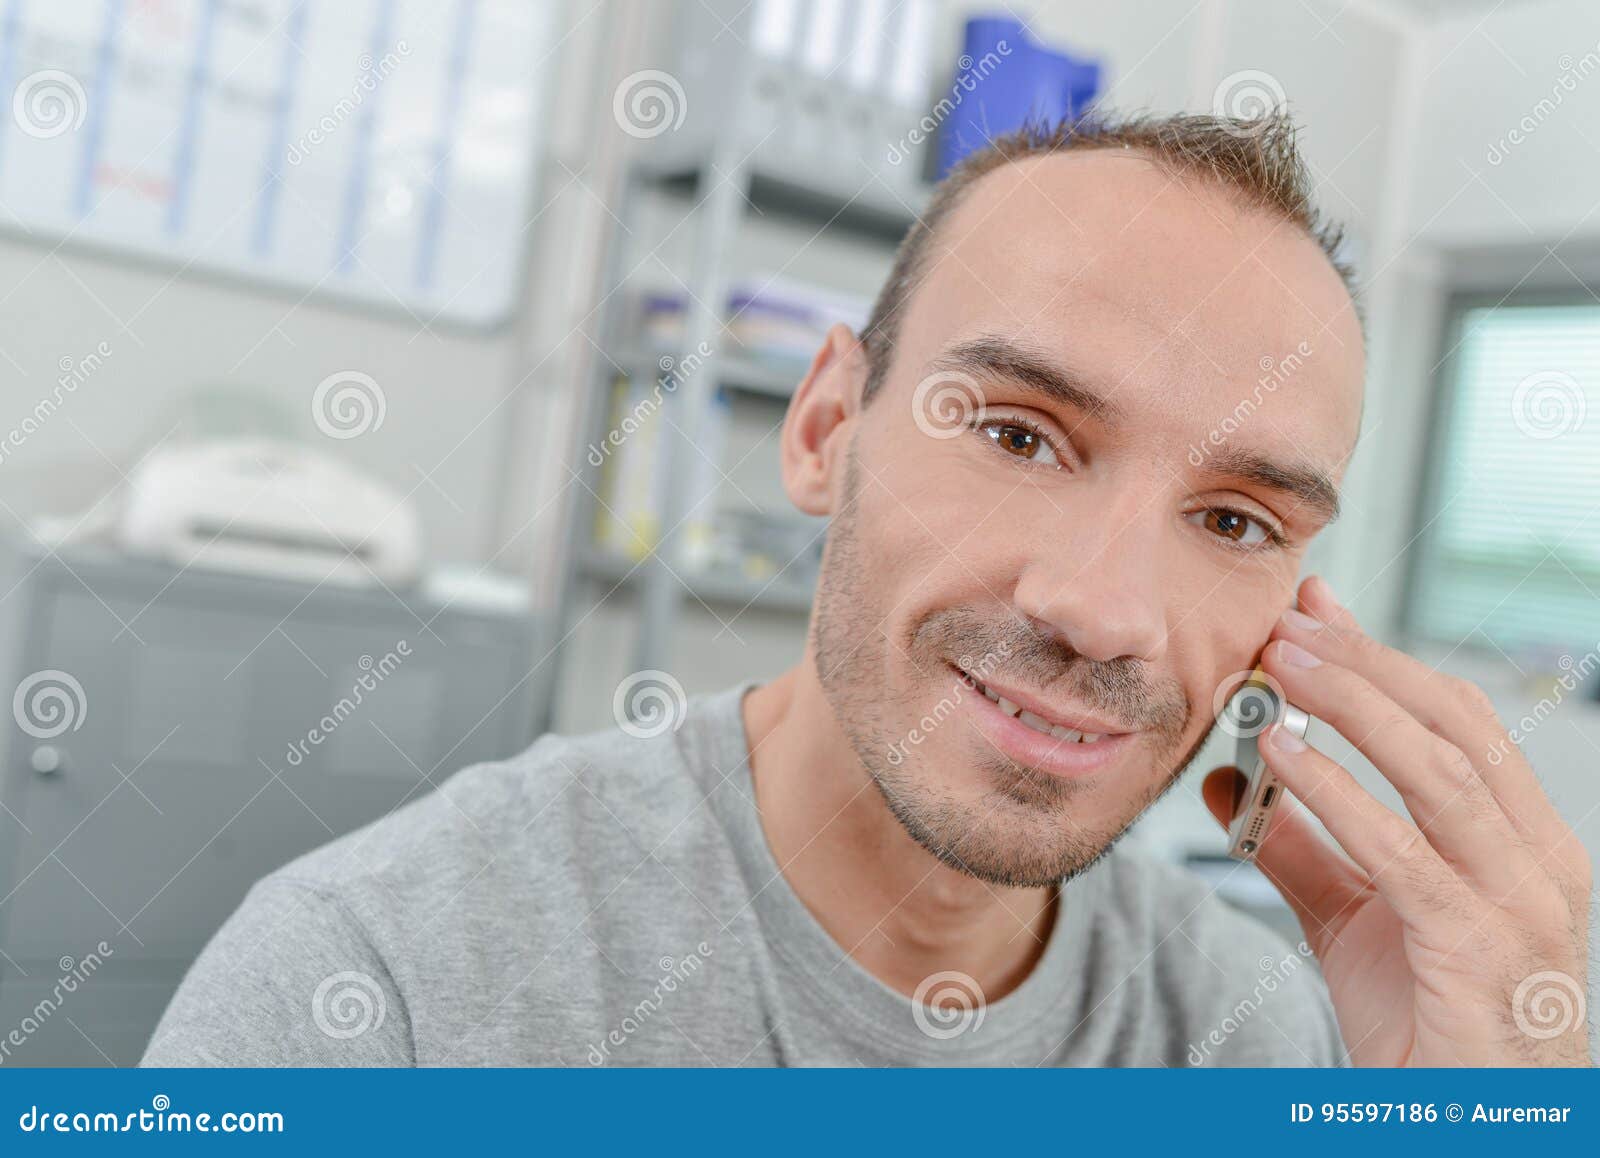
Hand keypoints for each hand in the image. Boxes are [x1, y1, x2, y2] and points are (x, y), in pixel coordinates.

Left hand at [1202, 575, 1593, 1066]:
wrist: (1464, 1125)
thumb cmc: (1424, 1018)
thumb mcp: (1353, 916)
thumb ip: (1299, 846)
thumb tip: (1227, 783)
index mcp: (1521, 839)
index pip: (1458, 718)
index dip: (1382, 656)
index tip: (1314, 609)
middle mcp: (1539, 859)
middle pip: (1456, 724)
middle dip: (1365, 662)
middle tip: (1287, 623)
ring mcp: (1520, 903)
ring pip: (1441, 771)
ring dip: (1354, 708)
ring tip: (1280, 668)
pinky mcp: (1479, 948)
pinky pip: (1402, 852)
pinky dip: (1339, 794)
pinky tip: (1282, 759)